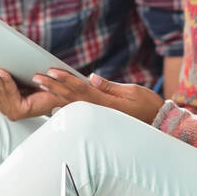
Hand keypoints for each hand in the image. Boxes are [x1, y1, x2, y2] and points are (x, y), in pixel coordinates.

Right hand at [0, 60, 60, 120]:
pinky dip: (5, 80)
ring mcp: (10, 111)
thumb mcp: (17, 75)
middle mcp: (4, 107)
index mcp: (2, 100)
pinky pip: (10, 91)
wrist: (63, 94)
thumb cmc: (42, 82)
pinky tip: (0, 70)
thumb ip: (3, 72)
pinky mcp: (19, 111)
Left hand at [33, 70, 163, 124]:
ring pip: (73, 105)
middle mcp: (100, 111)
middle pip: (72, 97)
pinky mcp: (101, 118)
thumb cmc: (148, 106)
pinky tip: (54, 102)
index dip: (65, 80)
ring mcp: (99, 116)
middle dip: (53, 87)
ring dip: (55, 95)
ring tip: (41, 86)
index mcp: (107, 103)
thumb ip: (110, 86)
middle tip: (37, 78)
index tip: (52, 72)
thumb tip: (91, 78)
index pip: (81, 89)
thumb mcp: (132, 91)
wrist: (159, 123)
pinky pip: (80, 111)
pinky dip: (66, 105)